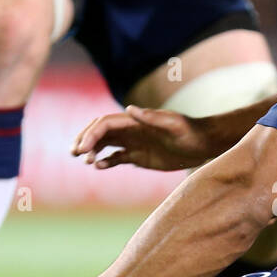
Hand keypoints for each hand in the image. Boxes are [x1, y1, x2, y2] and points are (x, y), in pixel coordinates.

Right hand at [71, 104, 210, 170]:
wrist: (202, 144)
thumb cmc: (189, 131)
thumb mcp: (172, 124)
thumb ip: (151, 117)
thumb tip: (129, 109)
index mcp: (134, 121)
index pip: (105, 124)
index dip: (91, 134)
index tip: (83, 148)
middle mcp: (131, 130)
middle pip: (100, 132)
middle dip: (85, 140)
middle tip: (75, 153)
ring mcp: (133, 143)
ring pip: (105, 145)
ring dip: (92, 151)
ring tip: (86, 161)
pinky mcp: (138, 156)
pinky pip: (116, 158)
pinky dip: (106, 162)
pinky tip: (99, 167)